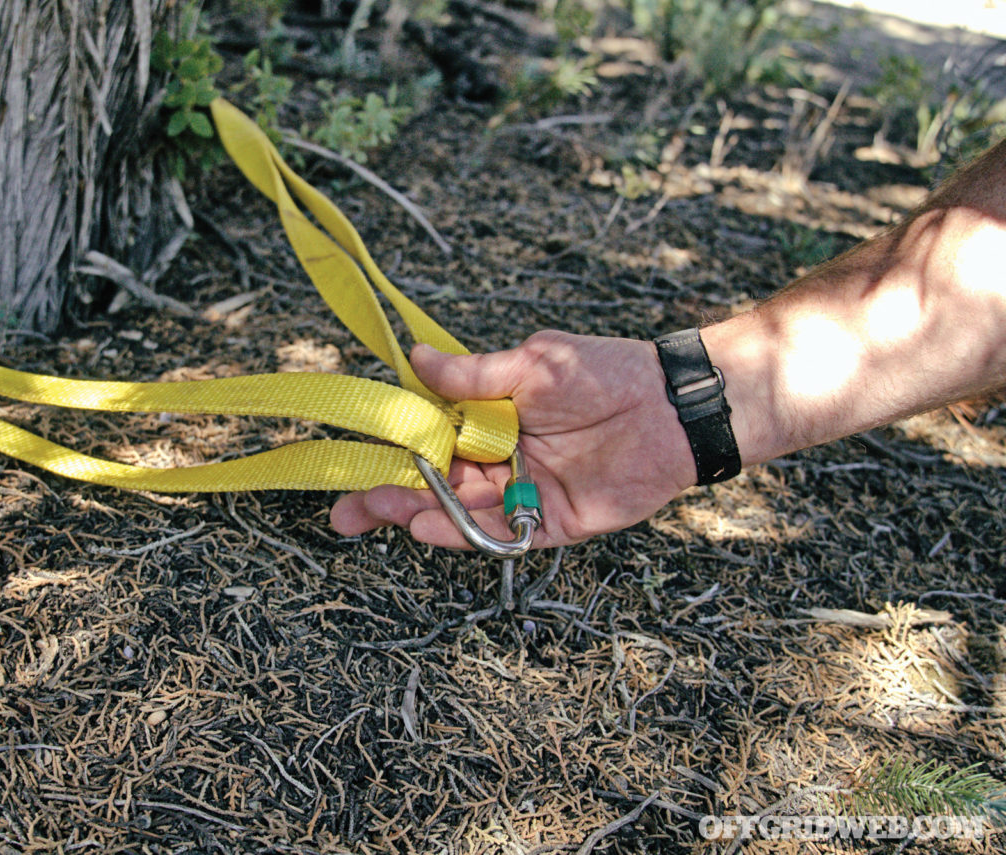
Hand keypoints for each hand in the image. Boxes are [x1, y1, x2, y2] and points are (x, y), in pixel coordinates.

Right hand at [330, 332, 699, 548]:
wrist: (674, 405)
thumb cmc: (606, 371)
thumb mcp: (532, 364)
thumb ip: (472, 375)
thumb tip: (413, 358)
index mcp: (490, 421)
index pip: (428, 440)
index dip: (389, 452)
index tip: (349, 459)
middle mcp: (501, 461)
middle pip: (435, 484)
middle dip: (391, 495)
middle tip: (349, 510)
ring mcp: (525, 494)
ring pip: (462, 511)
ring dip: (421, 513)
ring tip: (384, 511)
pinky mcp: (554, 523)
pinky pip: (504, 535)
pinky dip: (467, 533)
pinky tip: (432, 524)